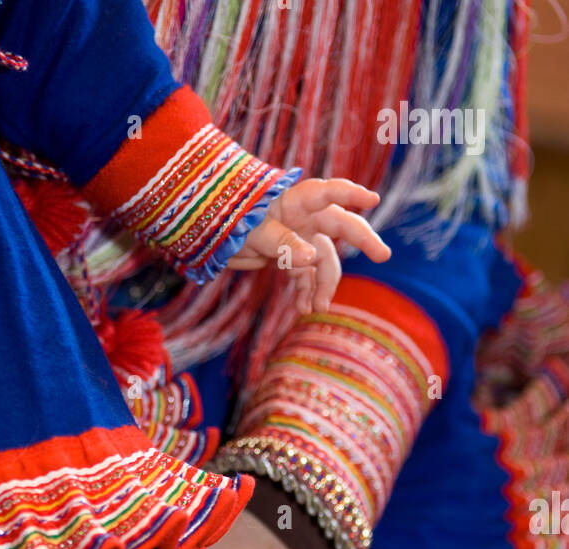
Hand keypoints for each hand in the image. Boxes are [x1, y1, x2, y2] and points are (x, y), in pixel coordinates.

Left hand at [225, 177, 390, 314]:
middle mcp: (303, 218)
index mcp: (295, 202)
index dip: (350, 194)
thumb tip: (311, 257)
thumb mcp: (252, 232)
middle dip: (362, 240)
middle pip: (340, 226)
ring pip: (323, 261)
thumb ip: (282, 243)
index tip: (372, 199)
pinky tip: (305, 310)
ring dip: (323, 285)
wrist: (210, 241)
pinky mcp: (291, 258)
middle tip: (383, 255)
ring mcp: (299, 238)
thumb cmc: (230, 225)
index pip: (328, 192)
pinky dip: (307, 293)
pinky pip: (307, 276)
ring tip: (318, 309)